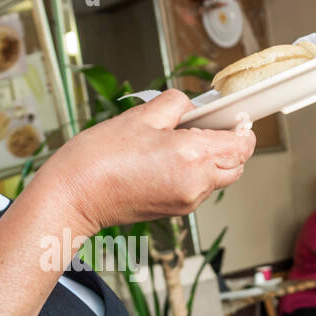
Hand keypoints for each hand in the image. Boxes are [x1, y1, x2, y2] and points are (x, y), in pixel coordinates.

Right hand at [38, 90, 256, 235]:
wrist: (73, 196)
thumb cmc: (97, 159)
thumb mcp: (141, 115)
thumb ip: (176, 105)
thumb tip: (191, 107)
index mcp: (192, 156)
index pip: (242, 145)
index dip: (241, 128)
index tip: (233, 116)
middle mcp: (195, 184)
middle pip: (236, 166)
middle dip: (230, 145)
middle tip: (208, 125)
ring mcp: (186, 202)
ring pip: (218, 179)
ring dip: (211, 160)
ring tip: (180, 142)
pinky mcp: (174, 211)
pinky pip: (198, 189)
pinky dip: (194, 174)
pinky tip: (167, 160)